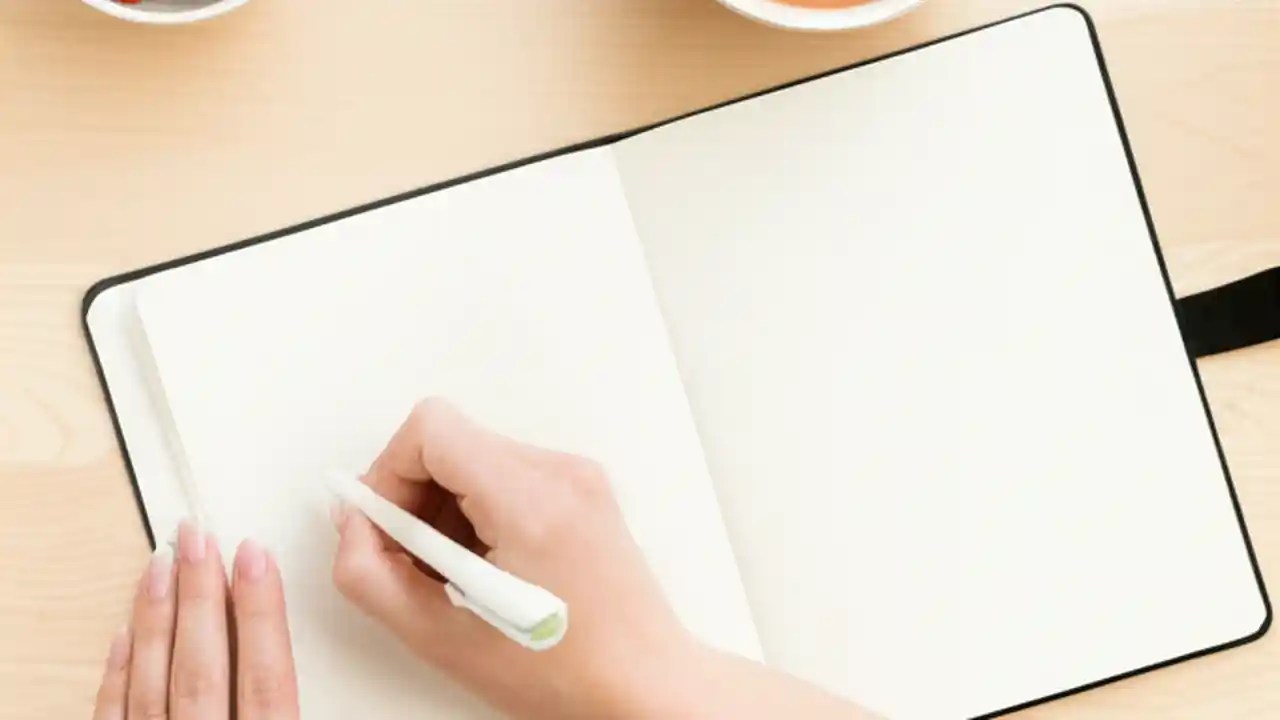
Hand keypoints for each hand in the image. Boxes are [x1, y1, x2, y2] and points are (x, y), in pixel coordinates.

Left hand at [93, 522, 299, 719]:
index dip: (261, 612)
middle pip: (204, 670)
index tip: (256, 557)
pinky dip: (119, 674)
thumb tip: (291, 639)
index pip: (265, 677)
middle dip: (201, 596)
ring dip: (157, 619)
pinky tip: (125, 633)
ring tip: (161, 563)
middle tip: (198, 539)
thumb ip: (299, 710)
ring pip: (153, 687)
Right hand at [329, 399, 694, 718]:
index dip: (389, 472)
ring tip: (457, 577)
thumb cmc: (568, 674)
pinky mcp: (583, 491)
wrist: (646, 687)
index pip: (432, 429)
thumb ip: (373, 577)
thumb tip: (351, 527)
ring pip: (475, 458)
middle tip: (414, 564)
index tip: (384, 526)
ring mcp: (578, 477)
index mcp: (531, 502)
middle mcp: (560, 474)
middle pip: (451, 442)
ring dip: (445, 510)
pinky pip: (507, 476)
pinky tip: (486, 569)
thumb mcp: (444, 640)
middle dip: (414, 498)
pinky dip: (478, 513)